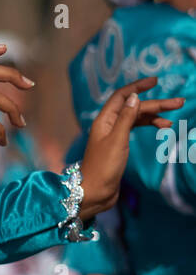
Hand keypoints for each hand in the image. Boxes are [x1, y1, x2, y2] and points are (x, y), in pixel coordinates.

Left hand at [79, 77, 184, 219]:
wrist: (95, 192)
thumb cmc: (103, 167)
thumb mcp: (117, 140)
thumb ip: (126, 118)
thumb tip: (134, 96)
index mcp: (105, 120)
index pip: (122, 96)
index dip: (138, 86)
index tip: (155, 81)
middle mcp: (109, 124)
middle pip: (134, 107)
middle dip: (156, 104)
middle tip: (178, 102)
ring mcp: (114, 135)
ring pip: (137, 119)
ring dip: (154, 116)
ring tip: (172, 118)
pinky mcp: (119, 146)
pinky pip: (135, 129)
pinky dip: (148, 127)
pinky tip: (162, 127)